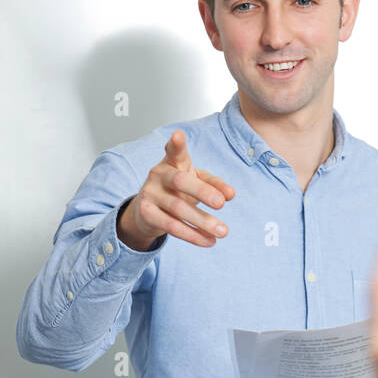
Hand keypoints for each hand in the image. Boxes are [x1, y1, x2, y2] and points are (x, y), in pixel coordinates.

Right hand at [117, 129, 234, 250]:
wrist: (146, 211)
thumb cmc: (176, 191)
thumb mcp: (196, 183)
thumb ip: (214, 185)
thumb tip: (231, 194)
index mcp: (172, 162)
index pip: (174, 151)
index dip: (176, 144)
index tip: (178, 136)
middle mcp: (158, 174)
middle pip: (180, 181)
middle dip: (202, 192)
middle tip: (221, 204)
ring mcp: (150, 193)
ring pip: (178, 208)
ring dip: (203, 221)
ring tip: (223, 231)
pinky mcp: (146, 213)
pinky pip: (172, 226)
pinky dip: (193, 235)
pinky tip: (208, 241)